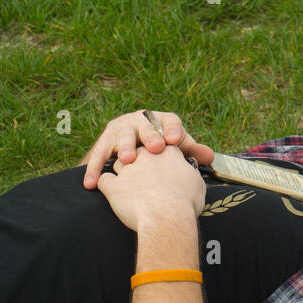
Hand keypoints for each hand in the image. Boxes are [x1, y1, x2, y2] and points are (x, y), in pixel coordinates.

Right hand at [81, 110, 214, 189]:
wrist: (133, 148)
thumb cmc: (160, 147)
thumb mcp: (174, 149)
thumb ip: (190, 151)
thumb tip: (210, 157)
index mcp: (161, 121)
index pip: (170, 121)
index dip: (172, 129)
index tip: (174, 140)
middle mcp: (140, 120)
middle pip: (146, 126)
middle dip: (150, 136)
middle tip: (155, 148)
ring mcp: (121, 129)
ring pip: (122, 136)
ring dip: (124, 147)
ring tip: (127, 160)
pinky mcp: (105, 141)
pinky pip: (99, 155)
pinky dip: (95, 168)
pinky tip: (92, 182)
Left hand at [95, 144, 205, 234]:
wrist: (167, 217)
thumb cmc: (185, 202)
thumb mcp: (197, 183)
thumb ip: (190, 173)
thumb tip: (189, 173)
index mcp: (167, 153)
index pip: (161, 145)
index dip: (160, 156)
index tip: (162, 167)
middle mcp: (146, 155)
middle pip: (137, 151)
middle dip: (138, 161)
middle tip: (143, 177)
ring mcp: (128, 169)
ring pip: (118, 163)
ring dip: (121, 172)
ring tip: (126, 186)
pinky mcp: (113, 185)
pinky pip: (104, 179)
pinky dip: (105, 185)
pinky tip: (110, 192)